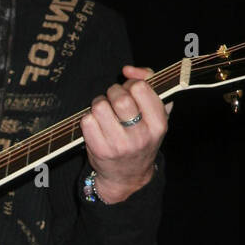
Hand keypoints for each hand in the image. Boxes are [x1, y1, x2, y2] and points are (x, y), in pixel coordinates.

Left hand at [80, 65, 171, 202]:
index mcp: (158, 124)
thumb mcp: (156, 112)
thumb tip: (128, 70)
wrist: (128, 175)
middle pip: (120, 97)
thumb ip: (149, 82)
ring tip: (104, 112)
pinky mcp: (99, 150)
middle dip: (113, 92)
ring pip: (100, 106)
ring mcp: (119, 145)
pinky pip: (86, 120)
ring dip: (99, 104)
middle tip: (114, 100)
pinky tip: (97, 126)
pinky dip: (88, 118)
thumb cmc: (142, 136)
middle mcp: (140, 136)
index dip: (131, 84)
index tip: (130, 92)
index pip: (140, 88)